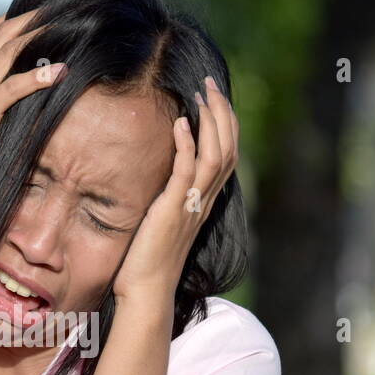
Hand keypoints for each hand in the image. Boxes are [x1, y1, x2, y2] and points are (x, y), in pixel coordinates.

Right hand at [0, 9, 65, 211]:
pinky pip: (12, 89)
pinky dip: (38, 78)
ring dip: (38, 36)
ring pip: (8, 53)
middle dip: (32, 17)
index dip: (16, 19)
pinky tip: (61, 72)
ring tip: (68, 25)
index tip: (43, 11)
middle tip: (62, 6)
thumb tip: (9, 115)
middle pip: (2, 35)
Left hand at [112, 76, 238, 304]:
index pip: (226, 155)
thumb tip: (159, 176)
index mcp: (203, 202)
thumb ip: (167, 198)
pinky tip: (181, 123)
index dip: (224, 124)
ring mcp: (191, 206)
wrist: (145, 291)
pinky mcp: (173, 210)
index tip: (212, 98)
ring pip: (217, 155)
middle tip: (210, 83)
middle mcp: (203, 201)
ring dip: (210, 121)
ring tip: (200, 94)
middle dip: (222, 112)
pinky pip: (188, 171)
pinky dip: (187, 144)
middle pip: (229, 148)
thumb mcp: (161, 221)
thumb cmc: (147, 261)